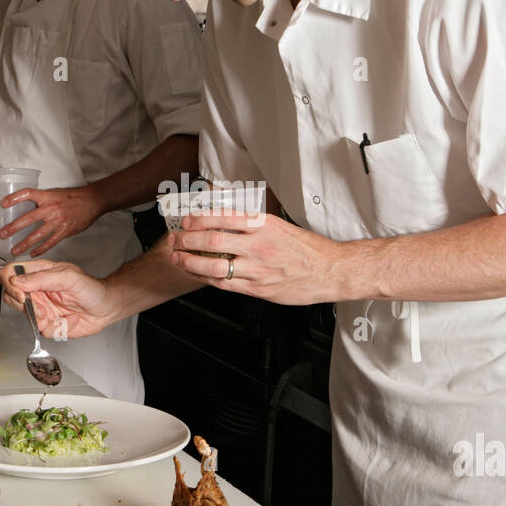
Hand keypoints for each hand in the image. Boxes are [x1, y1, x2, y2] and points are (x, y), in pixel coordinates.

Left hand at [0, 185, 103, 256]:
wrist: (92, 201)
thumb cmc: (73, 197)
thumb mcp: (55, 193)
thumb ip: (42, 200)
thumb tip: (28, 207)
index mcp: (47, 196)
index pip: (27, 194)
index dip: (14, 198)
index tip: (3, 204)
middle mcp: (51, 208)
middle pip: (28, 218)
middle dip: (13, 227)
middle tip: (2, 234)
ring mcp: (58, 221)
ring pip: (37, 234)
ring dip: (24, 243)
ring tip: (15, 250)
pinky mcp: (65, 230)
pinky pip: (50, 242)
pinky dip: (40, 249)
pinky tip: (33, 253)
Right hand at [0, 259, 115, 338]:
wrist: (105, 308)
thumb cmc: (91, 288)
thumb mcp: (68, 277)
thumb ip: (42, 278)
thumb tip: (16, 281)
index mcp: (38, 273)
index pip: (9, 273)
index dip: (9, 284)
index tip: (20, 294)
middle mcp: (36, 290)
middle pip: (11, 297)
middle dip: (26, 306)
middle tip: (42, 309)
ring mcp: (41, 307)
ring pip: (26, 316)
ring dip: (41, 319)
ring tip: (57, 315)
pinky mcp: (49, 323)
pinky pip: (43, 330)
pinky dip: (58, 327)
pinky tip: (69, 319)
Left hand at [169, 212, 347, 305]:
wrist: (330, 271)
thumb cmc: (308, 249)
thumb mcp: (280, 225)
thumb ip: (254, 224)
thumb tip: (226, 220)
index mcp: (264, 225)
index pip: (223, 217)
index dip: (199, 219)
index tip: (187, 219)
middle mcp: (258, 245)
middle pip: (212, 241)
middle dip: (187, 240)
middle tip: (175, 239)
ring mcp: (257, 269)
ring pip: (214, 266)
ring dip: (191, 263)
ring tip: (178, 258)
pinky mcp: (258, 288)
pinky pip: (226, 284)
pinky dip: (207, 278)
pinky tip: (198, 274)